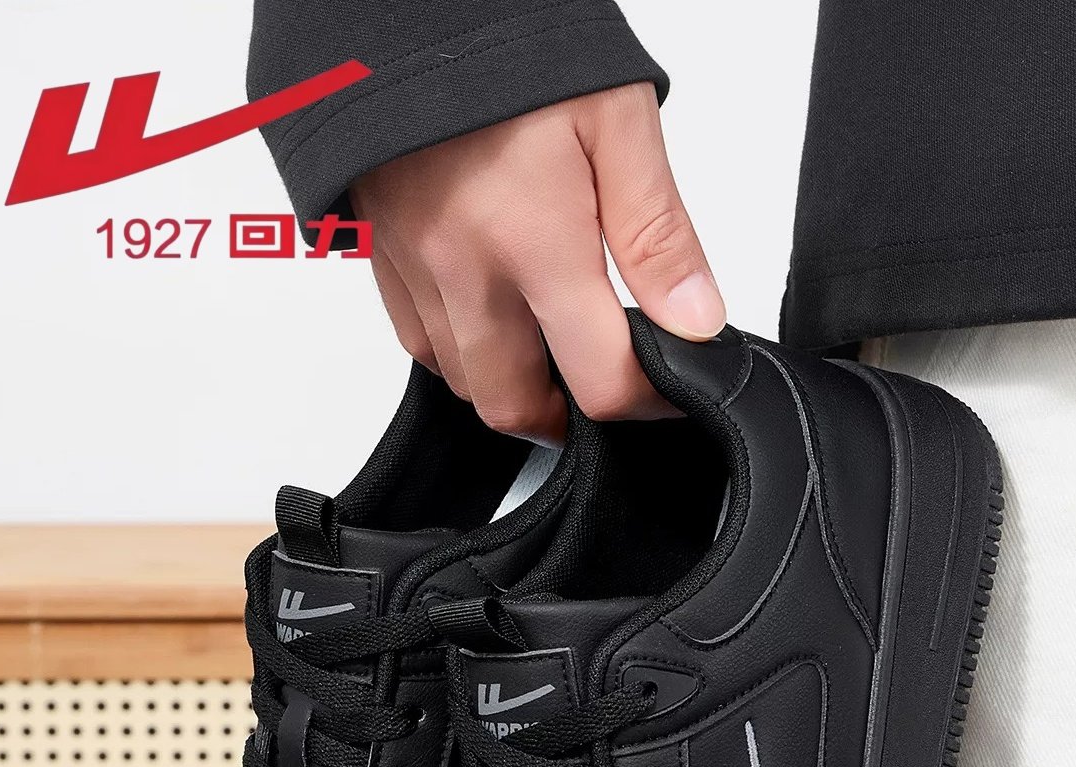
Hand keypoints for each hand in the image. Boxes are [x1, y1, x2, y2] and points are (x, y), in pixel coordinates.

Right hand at [351, 83, 724, 442]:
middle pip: (514, 406)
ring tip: (553, 350)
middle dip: (566, 418)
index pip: (598, 381)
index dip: (646, 403)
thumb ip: (657, 234)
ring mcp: (414, 264)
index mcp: (534, 242)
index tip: (670, 388)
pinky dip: (459, 350)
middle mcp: (465, 269)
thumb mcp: (616, 119)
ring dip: (512, 385)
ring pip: (461, 380)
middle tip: (602, 390)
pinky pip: (417, 339)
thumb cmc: (509, 39)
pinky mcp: (379, 248)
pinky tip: (493, 313)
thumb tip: (697, 321)